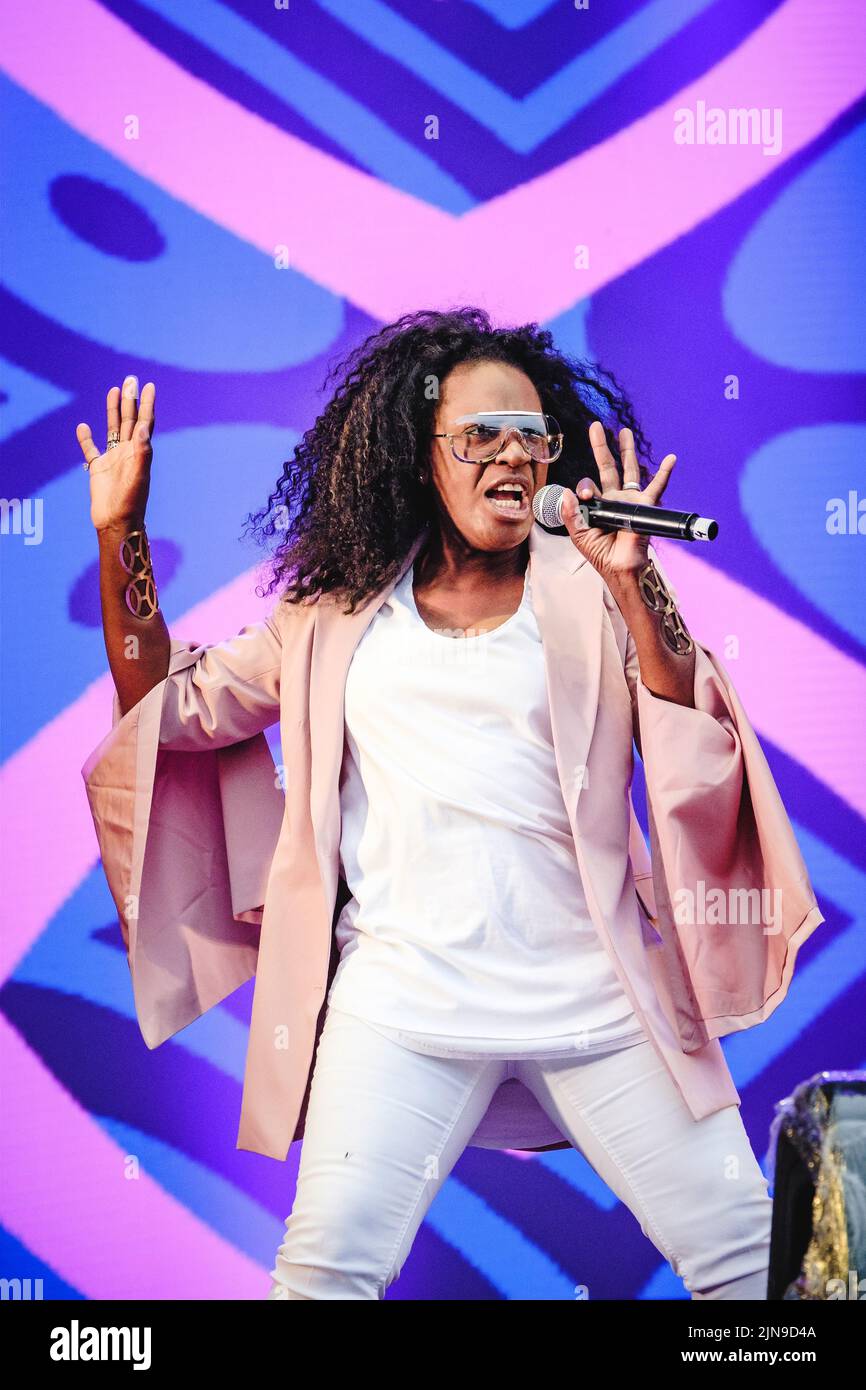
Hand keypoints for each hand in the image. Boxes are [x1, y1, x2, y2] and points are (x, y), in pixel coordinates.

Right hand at [76, 375, 155, 532]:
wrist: (116, 523)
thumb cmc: (131, 502)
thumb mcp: (138, 475)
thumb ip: (141, 451)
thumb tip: (142, 426)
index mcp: (140, 452)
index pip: (144, 422)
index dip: (147, 404)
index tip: (149, 386)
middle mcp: (127, 452)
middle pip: (128, 419)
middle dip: (130, 399)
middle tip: (130, 378)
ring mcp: (113, 459)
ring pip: (112, 428)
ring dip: (113, 410)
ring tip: (114, 390)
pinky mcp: (98, 468)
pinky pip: (90, 449)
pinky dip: (86, 438)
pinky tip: (82, 426)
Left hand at [559, 421, 675, 586]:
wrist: (620, 566)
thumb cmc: (600, 554)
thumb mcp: (579, 535)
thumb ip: (571, 514)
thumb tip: (567, 493)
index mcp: (596, 504)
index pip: (588, 485)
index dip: (585, 486)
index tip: (586, 495)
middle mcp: (613, 498)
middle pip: (607, 467)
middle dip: (602, 447)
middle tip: (596, 427)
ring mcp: (630, 500)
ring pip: (630, 470)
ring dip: (628, 450)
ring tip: (625, 431)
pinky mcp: (644, 506)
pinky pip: (657, 486)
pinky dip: (665, 472)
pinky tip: (671, 458)